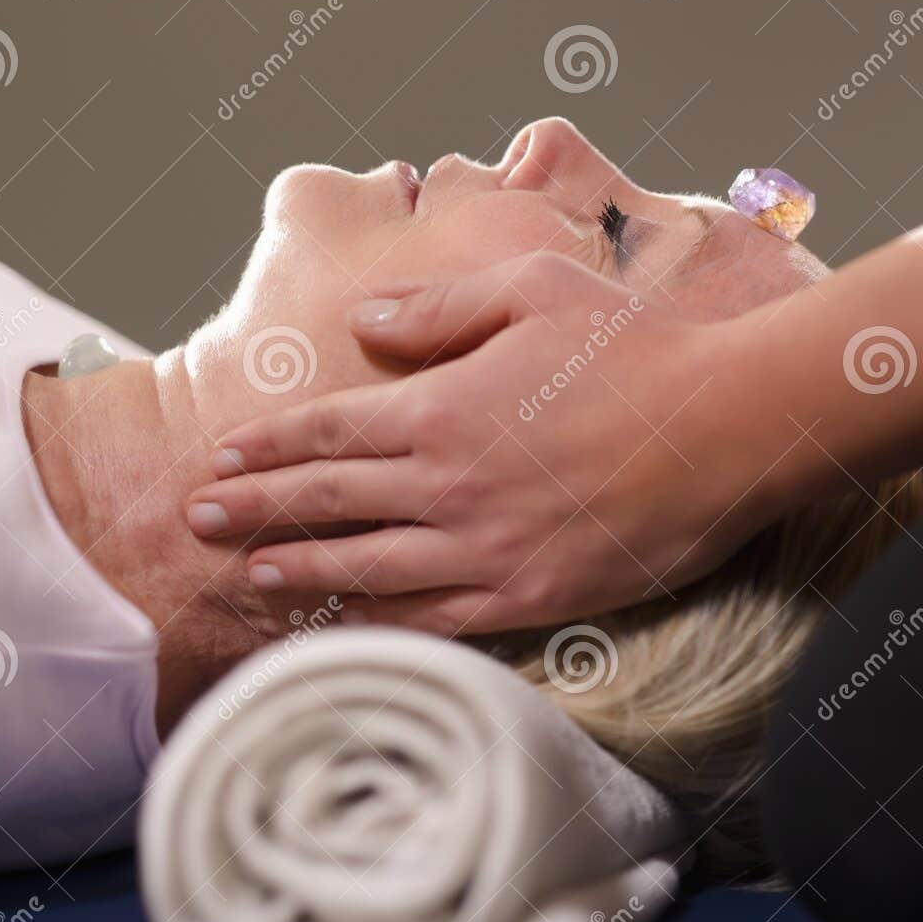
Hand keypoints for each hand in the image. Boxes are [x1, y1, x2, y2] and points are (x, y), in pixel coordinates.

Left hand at [185, 254, 794, 633]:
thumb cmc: (638, 350)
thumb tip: (367, 319)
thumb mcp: (535, 291)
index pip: (329, 432)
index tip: (220, 458)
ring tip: (252, 579)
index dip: (267, 446)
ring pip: (370, 570)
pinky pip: (439, 619)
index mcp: (443, 408)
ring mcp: (489, 549)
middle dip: (255, 512)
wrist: (726, 428)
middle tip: (195, 523)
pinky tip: (351, 630)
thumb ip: (440, 304)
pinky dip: (385, 626)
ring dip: (303, 573)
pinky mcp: (533, 597)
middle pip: (329, 504)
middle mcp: (450, 485)